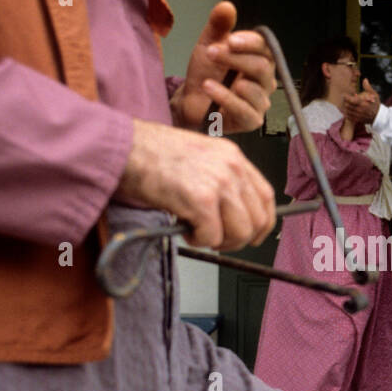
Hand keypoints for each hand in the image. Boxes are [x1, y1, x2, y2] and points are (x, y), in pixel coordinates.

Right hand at [116, 119, 275, 250]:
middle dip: (238, 239)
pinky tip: (185, 228)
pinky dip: (199, 241)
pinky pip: (212, 237)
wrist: (125, 149)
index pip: (266, 197)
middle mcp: (231, 167)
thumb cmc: (151, 154)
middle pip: (256, 220)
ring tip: (197, 232)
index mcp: (233, 156)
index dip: (262, 223)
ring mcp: (218, 183)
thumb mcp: (199, 157)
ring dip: (219, 241)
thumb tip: (233, 212)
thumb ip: (221, 179)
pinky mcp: (201, 200)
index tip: (253, 235)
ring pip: (239, 232)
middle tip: (216, 239)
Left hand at [169, 1, 274, 132]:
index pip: (265, 47)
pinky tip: (210, 89)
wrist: (190, 101)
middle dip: (235, 59)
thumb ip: (218, 26)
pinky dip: (226, 99)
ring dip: (228, 82)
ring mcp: (260, 102)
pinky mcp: (251, 121)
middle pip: (261, 67)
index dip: (250, 43)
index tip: (230, 39)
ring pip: (255, 90)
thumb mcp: (208, 44)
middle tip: (211, 53)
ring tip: (206, 79)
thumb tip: (226, 6)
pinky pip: (245, 111)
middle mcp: (265, 81)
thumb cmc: (205, 73)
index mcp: (260, 59)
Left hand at [342, 78, 380, 125]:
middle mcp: (359, 110)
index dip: (345, 97)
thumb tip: (365, 80)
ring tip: (345, 103)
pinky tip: (348, 110)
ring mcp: (357, 116)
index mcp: (362, 103)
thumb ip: (368, 87)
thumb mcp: (374, 95)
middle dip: (344, 101)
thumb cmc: (376, 104)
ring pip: (346, 111)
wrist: (378, 116)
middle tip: (344, 99)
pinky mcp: (357, 120)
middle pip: (346, 105)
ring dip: (345, 107)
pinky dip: (346, 113)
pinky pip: (348, 117)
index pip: (350, 100)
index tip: (344, 95)